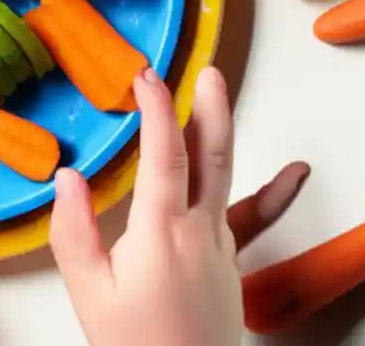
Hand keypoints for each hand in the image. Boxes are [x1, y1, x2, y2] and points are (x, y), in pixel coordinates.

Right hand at [49, 66, 308, 345]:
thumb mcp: (88, 292)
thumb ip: (73, 231)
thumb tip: (68, 179)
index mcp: (162, 232)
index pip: (164, 154)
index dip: (157, 108)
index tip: (145, 76)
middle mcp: (201, 231)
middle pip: (211, 155)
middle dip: (207, 107)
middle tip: (205, 71)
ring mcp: (222, 247)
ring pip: (228, 176)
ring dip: (222, 131)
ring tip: (220, 96)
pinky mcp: (231, 264)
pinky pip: (253, 217)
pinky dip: (275, 191)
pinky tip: (296, 172)